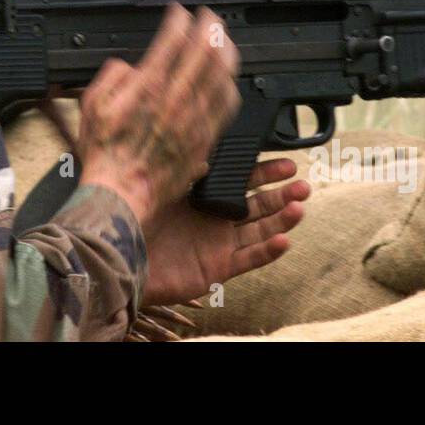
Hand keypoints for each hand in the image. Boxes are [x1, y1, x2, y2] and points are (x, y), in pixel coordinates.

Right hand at [77, 4, 240, 227]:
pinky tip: (228, 80)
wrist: (121, 193)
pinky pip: (226, 106)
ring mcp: (194, 119)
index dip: (179, 21)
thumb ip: (111, 76)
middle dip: (210, 28)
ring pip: (220, 75)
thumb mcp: (92, 105)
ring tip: (225, 40)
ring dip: (225, 52)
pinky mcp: (205, 138)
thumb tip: (127, 66)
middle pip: (204, 52)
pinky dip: (229, 85)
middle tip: (211, 18)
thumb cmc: (105, 154)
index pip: (172, 41)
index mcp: (148, 86)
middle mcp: (176, 99)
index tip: (180, 13)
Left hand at [140, 157, 310, 306]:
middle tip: (302, 185)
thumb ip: (190, 170)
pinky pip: (249, 259)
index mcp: (204, 196)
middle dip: (281, 194)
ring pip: (259, 230)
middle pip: (258, 205)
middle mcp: (215, 219)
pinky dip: (268, 251)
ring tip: (299, 208)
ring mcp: (218, 243)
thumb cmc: (136, 217)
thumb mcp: (164, 184)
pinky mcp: (218, 267)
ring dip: (281, 220)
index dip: (266, 173)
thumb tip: (212, 157)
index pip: (243, 181)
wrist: (121, 256)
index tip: (288, 164)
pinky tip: (284, 240)